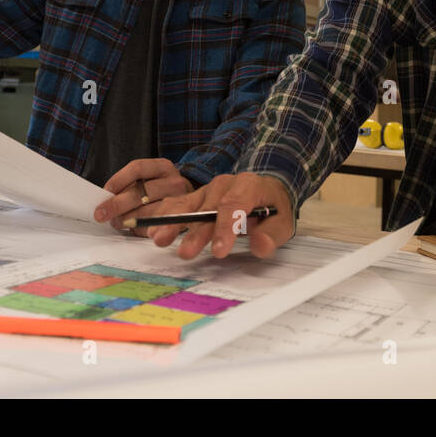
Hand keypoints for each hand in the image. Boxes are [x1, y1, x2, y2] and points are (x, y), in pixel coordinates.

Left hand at [94, 158, 193, 235]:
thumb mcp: (150, 181)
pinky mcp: (179, 220)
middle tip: (101, 215)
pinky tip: (133, 228)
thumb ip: (131, 186)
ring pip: (147, 211)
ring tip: (116, 222)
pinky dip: (139, 229)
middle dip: (117, 205)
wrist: (190, 204)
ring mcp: (179, 202)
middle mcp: (174, 182)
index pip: (137, 168)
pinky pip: (154, 226)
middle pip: (141, 192)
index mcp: (163, 167)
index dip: (118, 180)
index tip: (105, 192)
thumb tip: (105, 200)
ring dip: (126, 220)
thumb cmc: (160, 192)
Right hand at [146, 172, 293, 259]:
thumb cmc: (272, 208)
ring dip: (173, 222)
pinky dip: (165, 216)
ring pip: (188, 205)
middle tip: (185, 253)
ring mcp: (208, 189)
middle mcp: (225, 184)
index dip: (225, 228)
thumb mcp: (282, 222)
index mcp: (249, 185)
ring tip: (159, 239)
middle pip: (208, 208)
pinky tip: (153, 230)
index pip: (234, 205)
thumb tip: (260, 246)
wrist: (266, 190)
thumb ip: (272, 234)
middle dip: (196, 232)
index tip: (218, 252)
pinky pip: (178, 204)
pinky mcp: (197, 196)